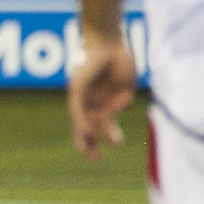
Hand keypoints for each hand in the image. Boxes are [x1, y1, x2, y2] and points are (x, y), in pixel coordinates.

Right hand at [67, 33, 136, 159]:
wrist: (106, 45)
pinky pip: (124, 105)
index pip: (79, 128)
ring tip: (117, 143)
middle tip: (96, 158)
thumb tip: (86, 130)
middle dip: (93, 144)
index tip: (87, 155)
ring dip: (112, 134)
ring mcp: (109, 99)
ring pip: (110, 123)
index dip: (82, 142)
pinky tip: (119, 92)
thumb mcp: (79, 88)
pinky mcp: (125, 93)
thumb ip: (79, 110)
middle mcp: (93, 103)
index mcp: (79, 103)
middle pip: (93, 130)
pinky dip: (122, 104)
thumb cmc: (88, 65)